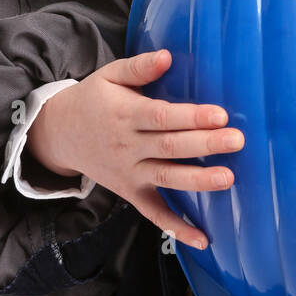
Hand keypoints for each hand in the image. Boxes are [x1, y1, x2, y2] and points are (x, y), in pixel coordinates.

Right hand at [26, 48, 243, 249]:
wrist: (59, 134)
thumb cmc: (93, 99)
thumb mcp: (109, 76)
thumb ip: (138, 67)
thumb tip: (167, 56)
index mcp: (126, 114)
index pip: (162, 117)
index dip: (191, 117)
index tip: (220, 115)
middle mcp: (128, 146)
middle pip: (170, 147)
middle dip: (205, 145)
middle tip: (237, 140)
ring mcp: (129, 172)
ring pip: (167, 179)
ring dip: (198, 181)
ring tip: (228, 179)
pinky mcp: (130, 192)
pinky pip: (154, 213)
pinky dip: (176, 228)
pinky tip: (203, 239)